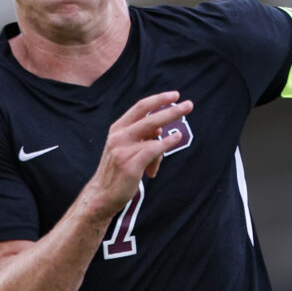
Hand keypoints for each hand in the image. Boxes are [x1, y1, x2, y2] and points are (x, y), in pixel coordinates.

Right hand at [90, 90, 192, 208]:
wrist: (102, 195)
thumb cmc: (118, 171)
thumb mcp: (127, 148)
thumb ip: (142, 137)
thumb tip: (160, 129)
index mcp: (118, 129)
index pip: (140, 107)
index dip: (158, 99)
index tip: (175, 95)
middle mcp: (118, 136)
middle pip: (150, 118)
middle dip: (172, 110)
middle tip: (189, 105)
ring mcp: (123, 150)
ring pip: (154, 137)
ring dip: (164, 145)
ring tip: (163, 155)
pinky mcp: (130, 165)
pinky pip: (153, 149)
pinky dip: (166, 143)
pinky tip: (175, 138)